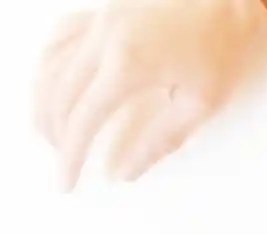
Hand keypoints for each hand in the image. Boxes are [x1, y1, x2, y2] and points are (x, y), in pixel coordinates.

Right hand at [34, 0, 266, 189]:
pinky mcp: (99, 12)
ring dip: (44, 105)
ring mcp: (97, 21)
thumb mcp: (201, 102)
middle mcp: (102, 39)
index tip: (66, 182)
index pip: (84, 120)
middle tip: (64, 163)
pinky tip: (53, 87)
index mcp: (127, 64)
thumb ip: (161, 139)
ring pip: (50, 68)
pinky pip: (59, 40)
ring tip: (53, 135)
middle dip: (56, 135)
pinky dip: (48, 67)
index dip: (70, 156)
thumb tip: (125, 171)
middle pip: (59, 96)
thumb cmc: (220, 47)